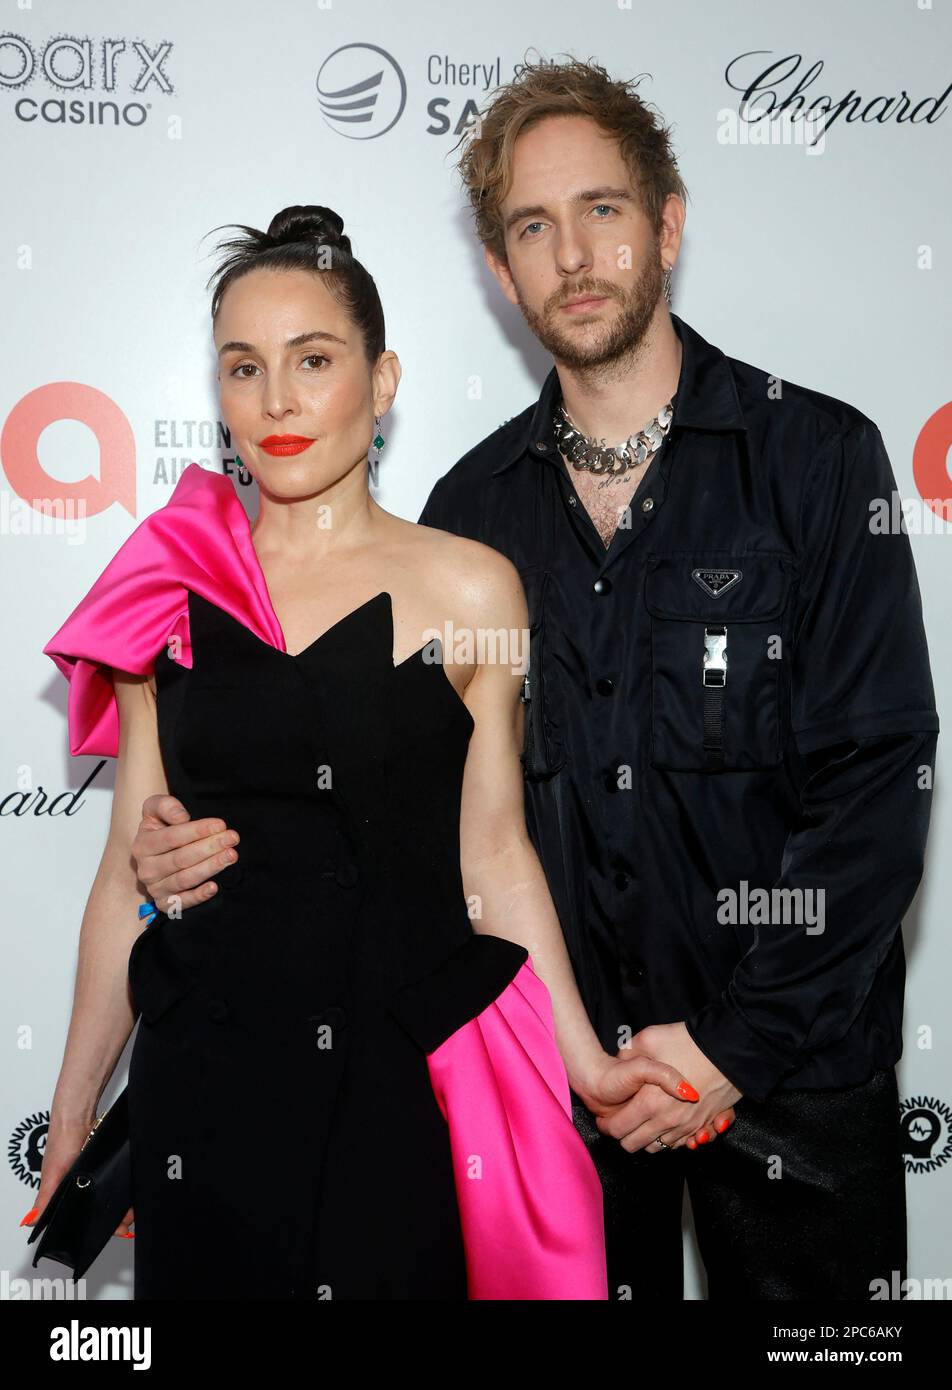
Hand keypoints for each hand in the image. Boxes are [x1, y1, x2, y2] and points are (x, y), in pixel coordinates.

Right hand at [23, 1111, 133, 1240]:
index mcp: (63, 1195)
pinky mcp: (104, 1167)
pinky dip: (124, 1189)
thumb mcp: (52, 1174)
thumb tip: (32, 1220)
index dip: (94, 1228)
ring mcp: (93, 1177)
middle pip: (98, 1210)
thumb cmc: (60, 1142)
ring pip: (109, 1198)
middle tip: (126, 1221)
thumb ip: (45, 1198)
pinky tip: (131, 1192)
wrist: (79, 1117)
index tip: (112, 1232)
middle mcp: (79, 1187)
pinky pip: (116, 1182)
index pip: (80, 1220)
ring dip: (121, 1205)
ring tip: (132, 1209)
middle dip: (112, 1219)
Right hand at [132, 794, 238, 913]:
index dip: (197, 831)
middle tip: (233, 838)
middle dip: (210, 847)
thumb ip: (165, 806)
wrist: (154, 853)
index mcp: (143, 845)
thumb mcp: (156, 809)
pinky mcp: (165, 904)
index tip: (221, 825)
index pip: (172, 838)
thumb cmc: (160, 828)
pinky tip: (214, 887)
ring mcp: (155, 888)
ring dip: (210, 867)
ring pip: (185, 879)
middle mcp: (146, 869)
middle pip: (181, 858)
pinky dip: (198, 896)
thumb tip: (182, 817)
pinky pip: (182, 902)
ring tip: (231, 855)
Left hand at [599, 1022, 742, 1153]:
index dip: (607, 1126)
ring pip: (656, 1148)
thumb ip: (629, 1052)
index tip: (604, 1119)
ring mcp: (686, 1127)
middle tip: (618, 1123)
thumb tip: (619, 1058)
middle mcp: (667, 1121)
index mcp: (649, 1103)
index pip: (618, 1128)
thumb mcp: (649, 1039)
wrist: (728, 1050)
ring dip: (645, 1139)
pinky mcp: (702, 1126)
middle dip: (623, 1136)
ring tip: (639, 1125)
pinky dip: (668, 1140)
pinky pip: (679, 1144)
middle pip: (634, 1143)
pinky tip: (663, 1126)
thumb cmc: (689, 1043)